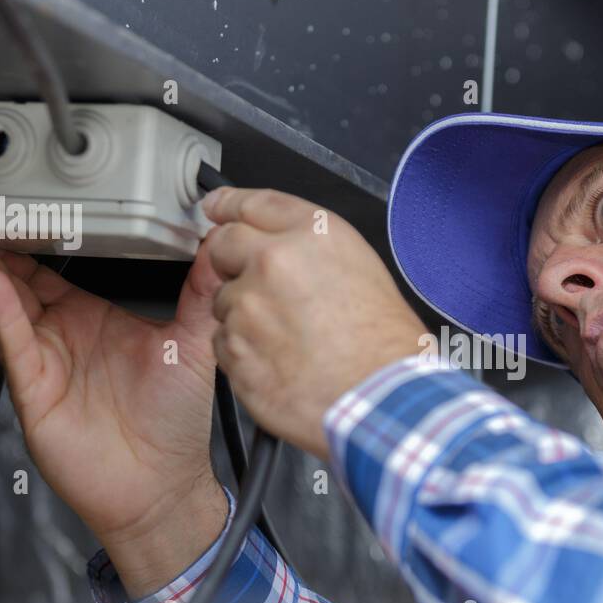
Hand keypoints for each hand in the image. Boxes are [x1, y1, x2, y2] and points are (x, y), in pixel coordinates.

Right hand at [0, 214, 228, 597]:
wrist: (161, 486)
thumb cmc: (172, 424)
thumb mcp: (193, 343)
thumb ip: (201, 293)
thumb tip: (218, 248)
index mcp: (91, 318)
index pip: (47, 269)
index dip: (27, 238)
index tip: (15, 202)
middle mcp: (61, 337)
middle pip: (11, 281)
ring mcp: (43, 362)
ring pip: (1, 308)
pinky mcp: (35, 392)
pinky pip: (15, 347)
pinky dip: (1, 314)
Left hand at [203, 188, 427, 460]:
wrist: (382, 400)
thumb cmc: (385, 346)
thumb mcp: (364, 270)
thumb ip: (313, 250)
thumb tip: (285, 249)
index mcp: (312, 234)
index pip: (253, 202)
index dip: (229, 204)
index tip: (216, 208)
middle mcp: (273, 262)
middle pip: (223, 245)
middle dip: (232, 262)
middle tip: (261, 290)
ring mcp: (248, 307)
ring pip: (224, 301)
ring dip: (245, 315)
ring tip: (290, 340)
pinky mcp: (234, 349)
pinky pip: (224, 344)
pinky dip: (244, 352)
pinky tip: (280, 363)